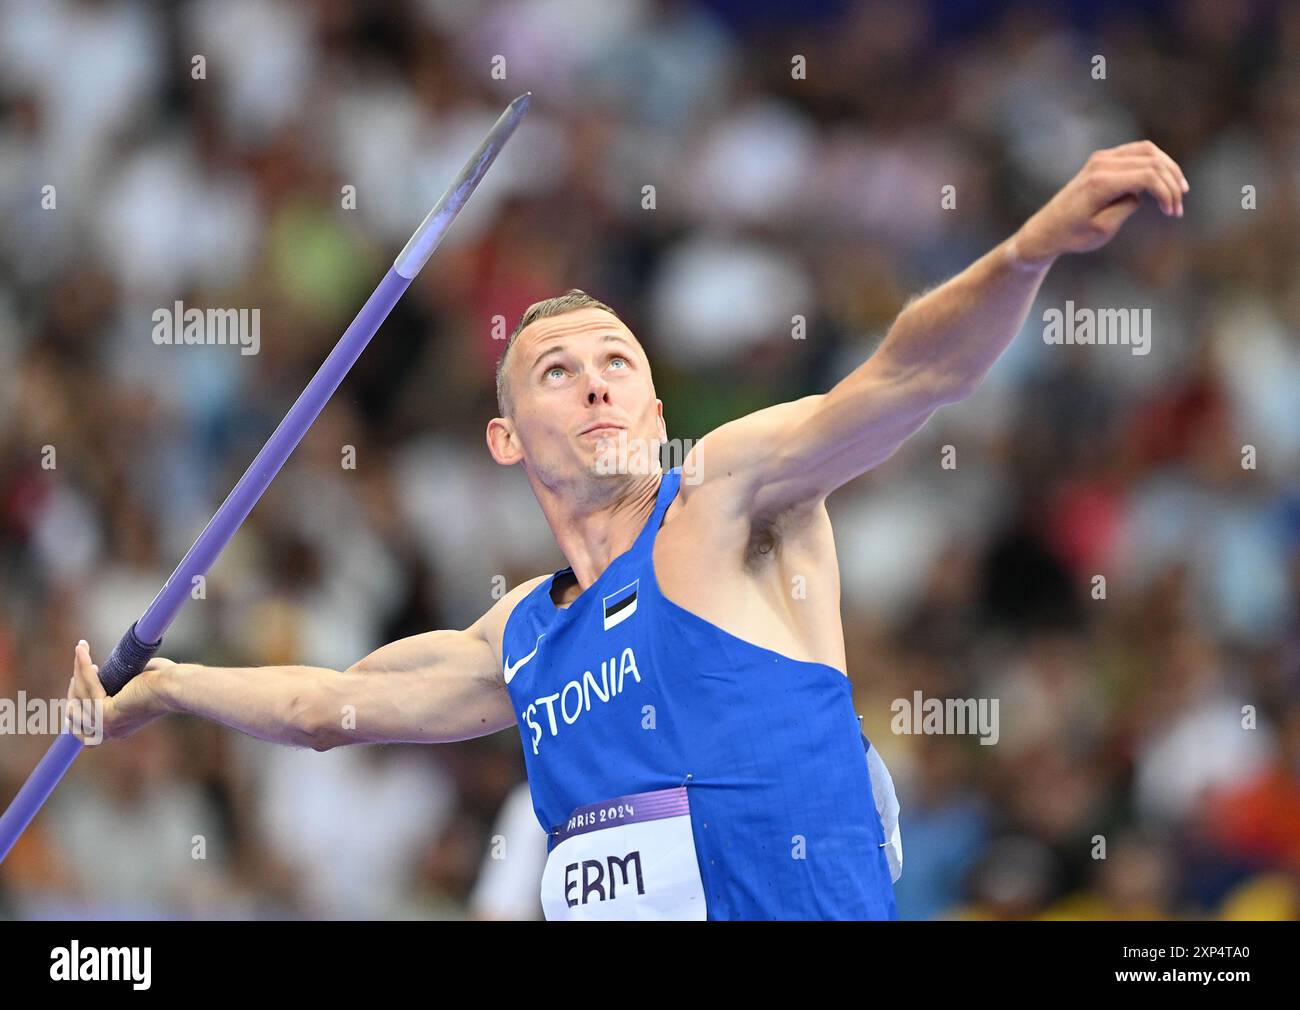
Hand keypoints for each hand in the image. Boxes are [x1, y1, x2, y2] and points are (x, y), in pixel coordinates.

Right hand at [65, 640, 174, 744]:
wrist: (174, 686)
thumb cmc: (163, 681)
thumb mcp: (134, 684)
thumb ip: (119, 684)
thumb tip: (110, 671)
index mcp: (117, 728)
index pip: (83, 729)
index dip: (72, 710)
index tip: (73, 686)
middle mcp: (109, 731)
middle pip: (75, 711)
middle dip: (75, 685)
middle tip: (82, 664)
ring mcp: (105, 725)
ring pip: (79, 696)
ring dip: (78, 669)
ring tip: (82, 649)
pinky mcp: (105, 713)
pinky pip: (88, 686)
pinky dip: (83, 666)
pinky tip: (82, 648)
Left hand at [1011, 140, 1188, 266]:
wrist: (1046, 229)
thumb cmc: (1073, 235)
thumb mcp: (1103, 229)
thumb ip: (1127, 206)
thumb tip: (1143, 191)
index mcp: (1101, 183)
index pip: (1148, 175)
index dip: (1167, 192)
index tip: (1172, 214)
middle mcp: (1101, 164)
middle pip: (1152, 160)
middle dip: (1172, 182)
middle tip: (1178, 207)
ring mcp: (1101, 158)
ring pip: (1148, 151)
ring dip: (1168, 169)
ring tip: (1179, 190)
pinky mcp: (1102, 159)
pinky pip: (1137, 152)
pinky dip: (1155, 163)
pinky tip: (1164, 180)